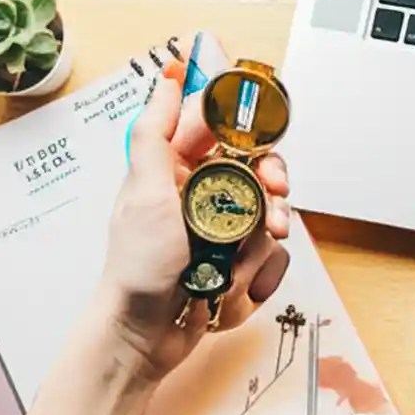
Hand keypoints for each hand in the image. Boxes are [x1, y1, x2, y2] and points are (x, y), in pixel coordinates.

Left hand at [97, 72, 292, 380]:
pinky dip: (260, 268)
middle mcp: (200, 193)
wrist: (145, 336)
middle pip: (257, 167)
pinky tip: (240, 280)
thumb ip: (156, 132)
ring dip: (267, 230)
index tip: (267, 126)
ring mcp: (220, 228)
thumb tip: (167, 78)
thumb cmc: (137, 267)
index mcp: (175, 168)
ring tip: (258, 246)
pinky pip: (268, 251)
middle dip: (271, 182)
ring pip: (268, 210)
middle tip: (277, 193)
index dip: (248, 124)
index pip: (220, 127)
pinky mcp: (235, 260)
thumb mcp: (144, 191)